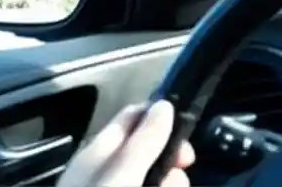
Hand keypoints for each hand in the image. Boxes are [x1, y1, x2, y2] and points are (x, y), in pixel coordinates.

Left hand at [57, 101, 194, 186]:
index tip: (184, 136)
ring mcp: (114, 184)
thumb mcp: (120, 175)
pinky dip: (162, 186)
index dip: (164, 117)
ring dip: (170, 178)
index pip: (135, 114)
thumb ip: (142, 142)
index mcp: (97, 150)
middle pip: (150, 146)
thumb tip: (165, 104)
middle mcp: (105, 168)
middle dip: (172, 156)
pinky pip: (149, 183)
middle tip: (181, 169)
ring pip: (154, 172)